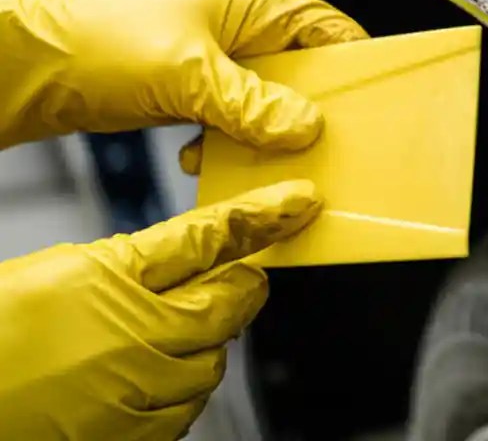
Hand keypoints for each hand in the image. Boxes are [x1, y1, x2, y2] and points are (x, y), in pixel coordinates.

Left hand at [0, 0, 367, 151]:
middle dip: (314, 118)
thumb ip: (254, 105)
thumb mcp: (189, 75)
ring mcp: (229, 61)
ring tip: (261, 164)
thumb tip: (308, 128)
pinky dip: (233, 148)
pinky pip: (244, 124)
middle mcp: (251, 28)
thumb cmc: (101, 44)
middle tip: (321, 152)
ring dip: (269, 139)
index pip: (336, 35)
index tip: (372, 115)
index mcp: (260, 2)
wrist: (33, 65)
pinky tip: (207, 160)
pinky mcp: (206, 92)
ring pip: (279, 107)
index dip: (358, 74)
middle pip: (313, 77)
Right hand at [0, 180, 320, 439]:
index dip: (262, 215)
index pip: (208, 237)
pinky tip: (148, 381)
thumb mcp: (58, 271)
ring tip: (165, 337)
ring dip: (206, 345)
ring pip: (213, 363)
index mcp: (109, 276)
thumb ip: (131, 264)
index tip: (300, 200)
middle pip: (229, 305)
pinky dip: (180, 393)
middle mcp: (135, 335)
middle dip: (240, 289)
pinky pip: (186, 413)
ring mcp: (137, 392)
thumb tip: (187, 259)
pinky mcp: (131, 437)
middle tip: (237, 280)